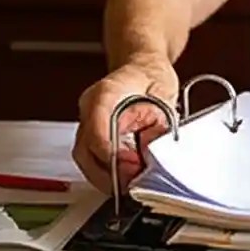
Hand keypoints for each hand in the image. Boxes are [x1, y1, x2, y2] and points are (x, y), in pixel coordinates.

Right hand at [72, 59, 178, 192]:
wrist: (142, 67)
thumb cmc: (151, 76)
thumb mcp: (164, 94)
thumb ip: (157, 121)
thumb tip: (151, 149)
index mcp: (105, 93)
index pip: (98, 130)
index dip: (113, 155)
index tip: (131, 168)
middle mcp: (89, 109)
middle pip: (86, 151)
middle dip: (109, 174)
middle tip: (134, 183)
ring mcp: (87, 123)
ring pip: (86, 159)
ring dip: (107, 177)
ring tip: (132, 183)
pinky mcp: (90, 135)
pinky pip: (92, 160)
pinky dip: (108, 173)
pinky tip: (125, 177)